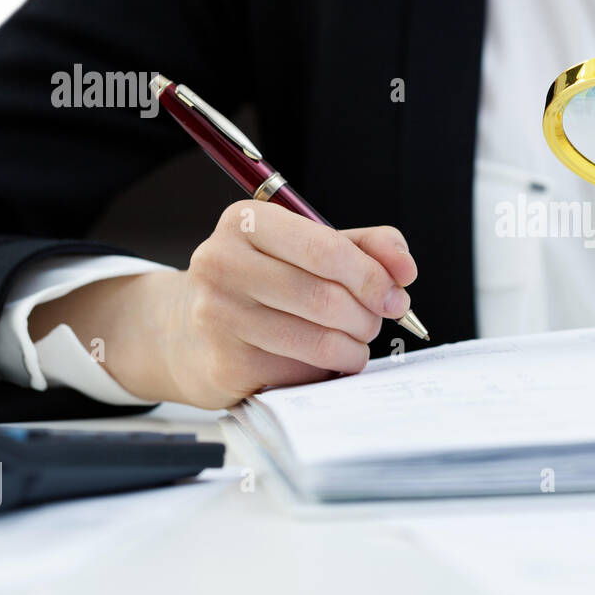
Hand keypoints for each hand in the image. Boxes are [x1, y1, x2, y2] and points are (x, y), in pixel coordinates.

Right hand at [28, 201, 417, 408]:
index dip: (372, 276)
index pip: (325, 249)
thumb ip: (366, 247)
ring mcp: (218, 316)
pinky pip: (303, 371)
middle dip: (368, 315)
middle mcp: (222, 263)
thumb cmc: (263, 283)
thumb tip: (404, 269)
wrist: (190, 331)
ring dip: (355, 347)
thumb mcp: (309, 249)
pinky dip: (329, 370)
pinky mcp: (225, 363)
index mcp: (246, 222)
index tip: (395, 294)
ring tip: (354, 342)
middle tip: (375, 321)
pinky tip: (322, 361)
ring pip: (319, 340)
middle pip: (326, 297)